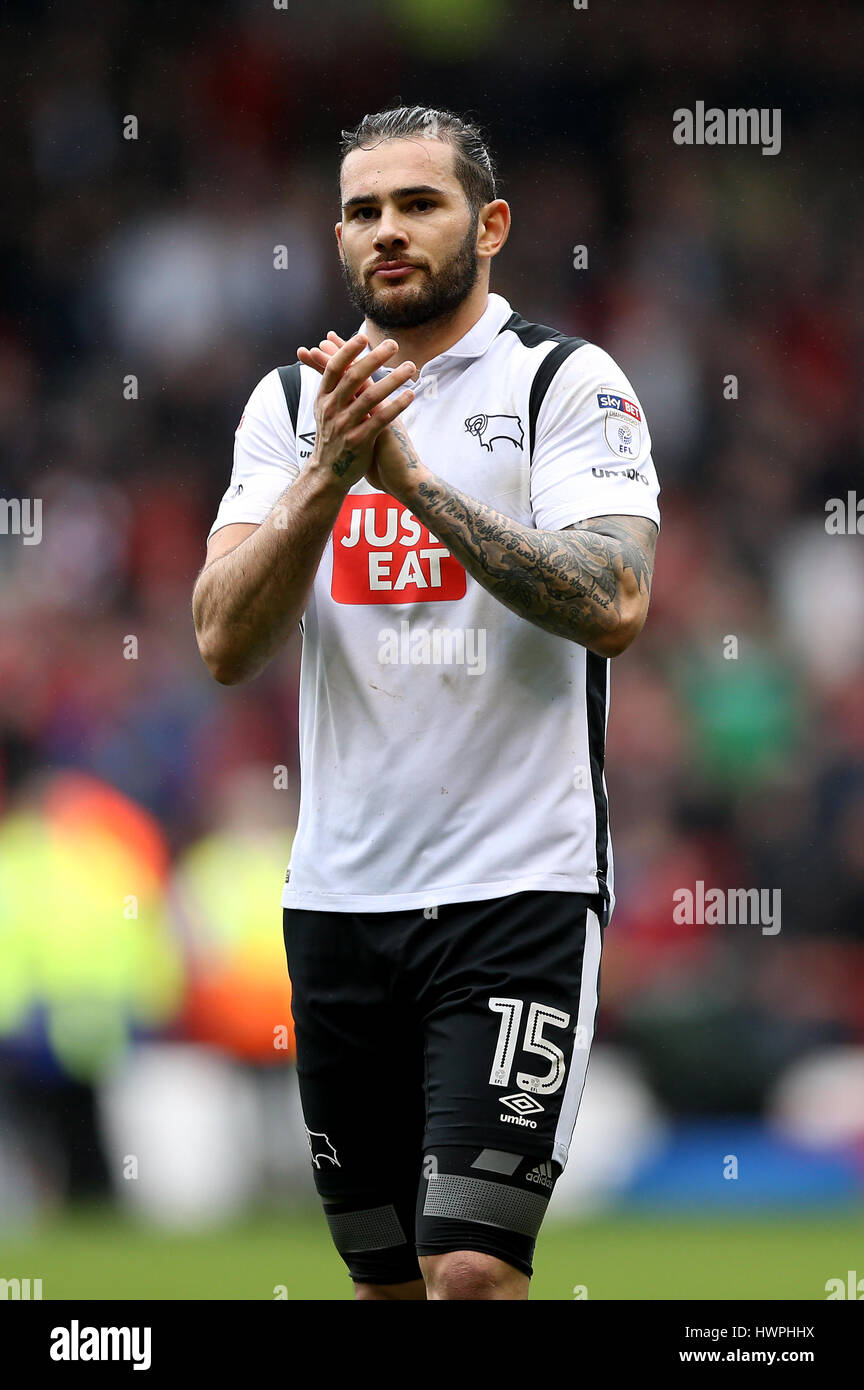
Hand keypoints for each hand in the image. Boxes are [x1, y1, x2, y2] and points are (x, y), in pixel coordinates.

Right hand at [295, 332, 414, 491]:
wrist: (327, 475)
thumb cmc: (331, 438)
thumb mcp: (325, 411)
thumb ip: (334, 389)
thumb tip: (335, 360)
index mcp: (322, 399)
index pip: (333, 368)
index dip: (347, 351)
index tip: (362, 336)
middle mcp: (331, 410)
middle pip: (354, 377)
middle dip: (374, 358)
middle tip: (393, 345)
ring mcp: (344, 426)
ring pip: (371, 397)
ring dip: (393, 380)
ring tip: (411, 368)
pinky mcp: (359, 441)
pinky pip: (381, 420)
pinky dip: (397, 405)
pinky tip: (411, 395)